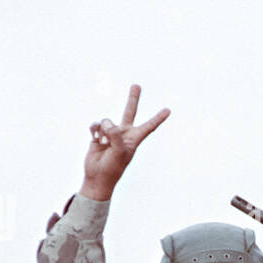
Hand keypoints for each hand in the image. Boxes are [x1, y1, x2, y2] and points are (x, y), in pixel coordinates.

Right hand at [79, 84, 170, 201]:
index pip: (149, 126)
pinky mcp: (98, 135)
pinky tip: (95, 138)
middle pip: (130, 112)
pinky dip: (94, 129)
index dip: (158, 118)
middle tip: (136, 85)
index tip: (168, 110)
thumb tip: (108, 123)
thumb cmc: (112, 168)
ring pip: (107, 120)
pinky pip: (96, 125)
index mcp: (134, 139)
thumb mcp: (119, 153)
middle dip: (133, 99)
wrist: (96, 176)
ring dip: (104, 129)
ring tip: (104, 142)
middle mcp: (123, 134)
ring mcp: (110, 133)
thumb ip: (116, 136)